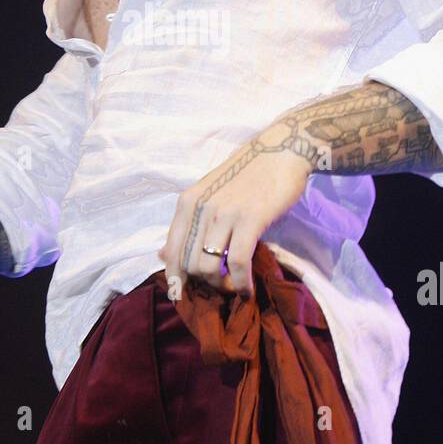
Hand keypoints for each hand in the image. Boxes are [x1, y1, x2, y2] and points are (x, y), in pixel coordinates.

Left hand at [156, 123, 310, 300]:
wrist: (280, 150)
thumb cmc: (246, 174)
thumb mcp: (208, 194)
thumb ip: (187, 224)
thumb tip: (162, 255)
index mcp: (187, 202)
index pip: (171, 251)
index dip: (176, 279)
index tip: (186, 293)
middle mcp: (200, 208)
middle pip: (189, 264)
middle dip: (203, 284)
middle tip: (220, 286)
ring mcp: (224, 214)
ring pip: (209, 267)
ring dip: (221, 286)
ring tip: (233, 287)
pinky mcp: (250, 219)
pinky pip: (238, 263)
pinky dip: (241, 283)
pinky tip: (247, 290)